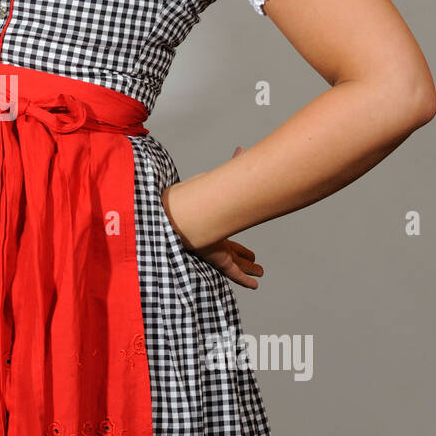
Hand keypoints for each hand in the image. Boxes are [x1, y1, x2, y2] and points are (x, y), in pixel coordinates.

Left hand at [163, 147, 264, 290]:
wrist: (176, 212)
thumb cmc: (193, 195)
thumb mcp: (217, 181)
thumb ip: (232, 167)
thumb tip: (242, 149)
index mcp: (213, 224)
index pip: (229, 234)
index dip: (240, 242)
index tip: (250, 249)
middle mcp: (214, 239)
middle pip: (233, 251)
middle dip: (244, 258)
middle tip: (255, 262)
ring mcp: (215, 251)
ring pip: (235, 263)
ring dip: (247, 269)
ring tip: (258, 274)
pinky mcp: (216, 259)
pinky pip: (232, 273)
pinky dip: (244, 279)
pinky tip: (253, 285)